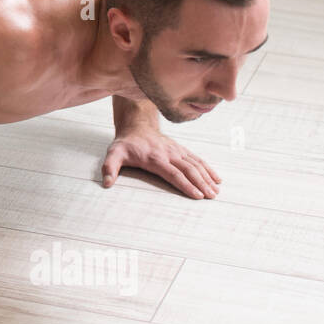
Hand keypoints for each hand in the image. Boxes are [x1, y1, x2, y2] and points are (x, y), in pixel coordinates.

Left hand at [102, 127, 220, 198]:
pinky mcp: (181, 149)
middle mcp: (169, 154)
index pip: (173, 173)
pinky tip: (216, 179)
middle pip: (188, 170)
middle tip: (211, 197)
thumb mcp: (114, 154)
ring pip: (195, 164)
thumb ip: (109, 168)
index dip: (185, 185)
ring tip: (216, 191)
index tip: (197, 196)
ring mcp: (177, 151)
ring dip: (207, 178)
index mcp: (154, 158)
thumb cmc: (125, 144)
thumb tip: (106, 183)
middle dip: (201, 184)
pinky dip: (208, 169)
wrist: (137, 126)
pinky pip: (197, 159)